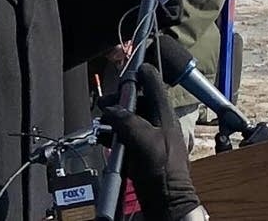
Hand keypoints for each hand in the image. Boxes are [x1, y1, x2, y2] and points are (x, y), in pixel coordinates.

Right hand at [102, 64, 203, 220]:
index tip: (129, 66)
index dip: (142, 72)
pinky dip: (112, 134)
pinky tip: (104, 136)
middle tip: (104, 102)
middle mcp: (157, 123)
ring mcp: (148, 138)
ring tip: (102, 121)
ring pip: (128, 118)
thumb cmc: (162, 170)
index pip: (154, 84)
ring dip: (113, 117)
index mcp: (164, 115)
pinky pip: (123, 136)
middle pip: (137, 101)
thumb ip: (126, 120)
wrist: (165, 202)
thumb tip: (110, 110)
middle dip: (119, 99)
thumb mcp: (144, 139)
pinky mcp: (139, 152)